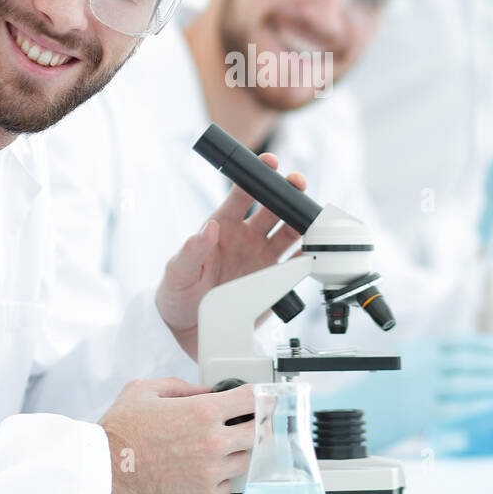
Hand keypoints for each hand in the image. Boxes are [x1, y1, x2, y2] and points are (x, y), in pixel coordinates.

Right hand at [100, 378, 255, 493]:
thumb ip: (181, 386)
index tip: (266, 399)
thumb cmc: (118, 433)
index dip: (263, 397)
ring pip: (246, 460)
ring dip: (239, 452)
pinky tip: (206, 470)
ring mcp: (210, 472)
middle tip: (253, 424)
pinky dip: (221, 477)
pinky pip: (227, 486)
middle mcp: (212, 442)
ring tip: (220, 448)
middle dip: (260, 425)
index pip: (253, 400)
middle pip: (259, 432)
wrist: (102, 474)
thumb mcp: (145, 390)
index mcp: (201, 411)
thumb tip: (203, 391)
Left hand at [156, 153, 307, 359]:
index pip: (242, 194)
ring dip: (301, 219)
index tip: (268, 164)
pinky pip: (295, 263)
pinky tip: (314, 248)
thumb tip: (208, 228)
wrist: (187, 330)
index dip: (256, 176)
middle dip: (287, 191)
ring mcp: (261, 256)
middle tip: (297, 184)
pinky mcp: (272, 279)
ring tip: (312, 214)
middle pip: (272, 207)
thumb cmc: (177, 294)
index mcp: (222, 226)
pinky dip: (307, 254)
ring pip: (288, 230)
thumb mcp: (178, 272)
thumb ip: (192, 250)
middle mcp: (245, 236)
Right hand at [312, 335, 492, 454]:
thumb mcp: (402, 363)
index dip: (484, 345)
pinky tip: (490, 402)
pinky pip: (456, 407)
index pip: (459, 343)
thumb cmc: (375, 388)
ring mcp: (422, 389)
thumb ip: (428, 360)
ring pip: (466, 383)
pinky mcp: (421, 413)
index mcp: (416, 349)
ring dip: (492, 382)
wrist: (352, 411)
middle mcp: (421, 365)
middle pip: (467, 361)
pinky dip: (476, 404)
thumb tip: (461, 361)